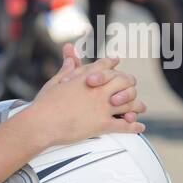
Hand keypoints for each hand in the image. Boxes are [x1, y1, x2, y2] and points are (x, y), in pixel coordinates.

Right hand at [28, 44, 146, 144]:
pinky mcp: (102, 124)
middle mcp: (98, 90)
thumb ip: (66, 68)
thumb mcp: (55, 82)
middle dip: (129, 85)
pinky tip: (140, 127)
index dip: (112, 63)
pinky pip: (125, 125)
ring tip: (140, 108)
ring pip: (129, 103)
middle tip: (131, 90)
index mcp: (86, 77)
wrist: (42, 123)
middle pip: (125, 81)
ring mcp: (102, 107)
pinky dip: (134, 127)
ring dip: (136, 106)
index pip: (105, 65)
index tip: (117, 61)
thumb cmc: (44, 104)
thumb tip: (70, 54)